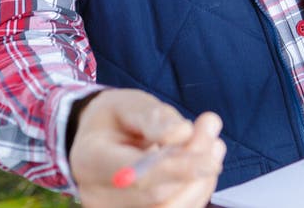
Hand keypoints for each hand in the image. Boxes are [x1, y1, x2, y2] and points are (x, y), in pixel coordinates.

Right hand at [69, 89, 224, 206]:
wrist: (98, 139)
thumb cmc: (114, 118)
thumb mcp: (128, 104)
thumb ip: (153, 116)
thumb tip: (182, 133)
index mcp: (90, 160)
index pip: (138, 176)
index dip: (177, 169)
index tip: (210, 159)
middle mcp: (98, 197)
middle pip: (157, 198)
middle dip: (194, 168)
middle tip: (210, 128)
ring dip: (200, 181)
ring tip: (213, 144)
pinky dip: (195, 189)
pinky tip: (204, 162)